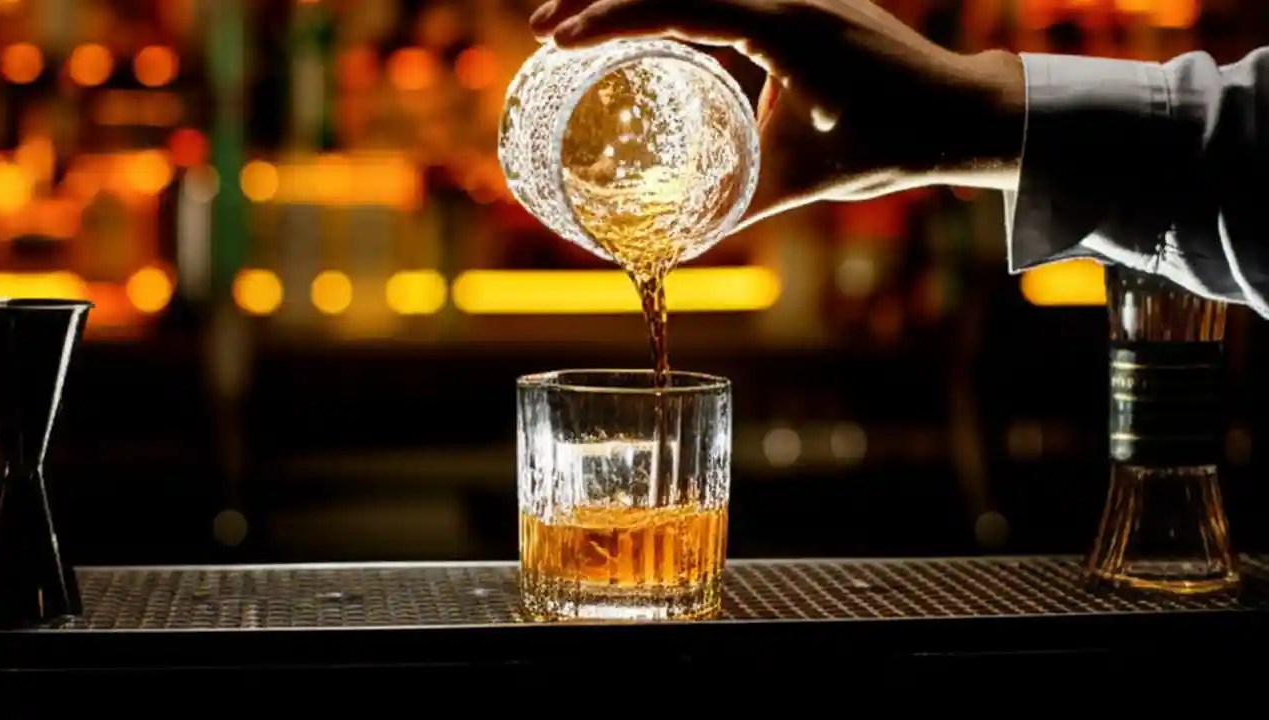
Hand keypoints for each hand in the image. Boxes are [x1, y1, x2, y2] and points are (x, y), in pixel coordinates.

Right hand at [531, 0, 1025, 229]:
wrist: (965, 111)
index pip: (679, 4)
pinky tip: (643, 20)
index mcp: (787, 25)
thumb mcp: (803, 180)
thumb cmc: (893, 145)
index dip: (609, 18)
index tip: (556, 40)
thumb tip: (672, 249)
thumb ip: (734, 209)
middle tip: (544, 29)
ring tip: (578, 19)